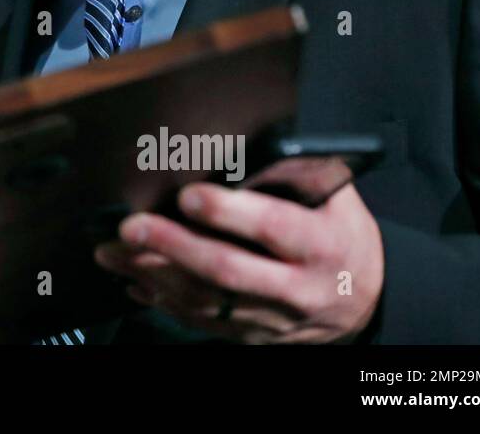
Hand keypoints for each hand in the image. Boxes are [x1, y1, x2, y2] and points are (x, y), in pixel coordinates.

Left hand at [93, 174, 383, 342]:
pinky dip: (163, 301)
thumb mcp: (336, 198)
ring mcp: (271, 316)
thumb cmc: (342, 234)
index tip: (188, 194)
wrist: (366, 299)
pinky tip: (133, 279)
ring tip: (112, 251)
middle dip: (172, 247)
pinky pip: (202, 321)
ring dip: (152, 275)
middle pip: (227, 270)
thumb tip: (248, 145)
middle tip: (131, 226)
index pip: (272, 227)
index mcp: (320, 243)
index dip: (228, 212)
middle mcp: (295, 286)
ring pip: (205, 301)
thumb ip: (297, 174)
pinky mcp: (252, 334)